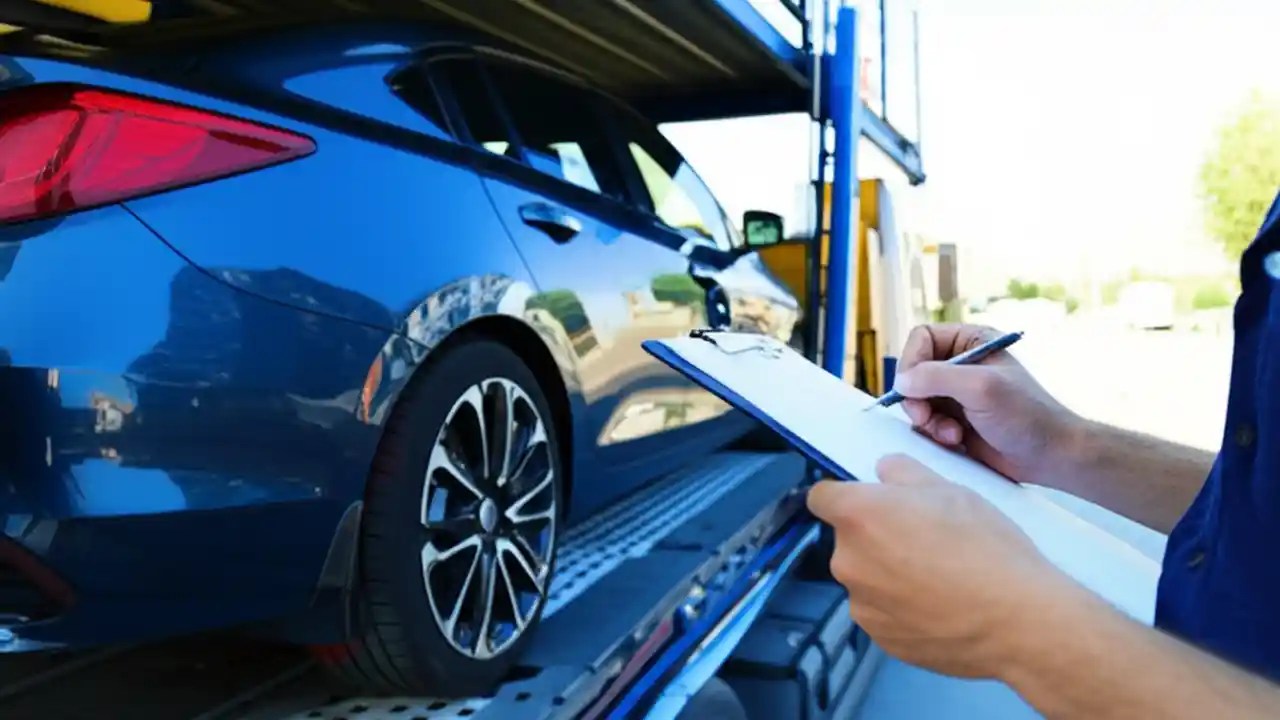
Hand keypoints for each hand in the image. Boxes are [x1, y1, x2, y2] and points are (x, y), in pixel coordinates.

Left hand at [806, 455, 1077, 678]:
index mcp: (858, 516)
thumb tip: (885, 471)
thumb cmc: (987, 550)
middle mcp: (848, 561)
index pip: (821, 497)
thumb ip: (904, 473)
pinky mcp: (880, 637)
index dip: (842, 495)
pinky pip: (882, 612)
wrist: (1018, 621)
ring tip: (939, 575)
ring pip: (866, 577)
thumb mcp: (949, 489)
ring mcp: (862, 604)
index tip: (865, 500)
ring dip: (888, 573)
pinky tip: (940, 603)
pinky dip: (901, 607)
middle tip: (923, 537)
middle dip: (876, 536)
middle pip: (848, 539)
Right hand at [894, 323, 1084, 487]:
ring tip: (953, 434)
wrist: (1050, 456)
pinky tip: (957, 441)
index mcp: (971, 342)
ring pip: (916, 400)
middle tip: (927, 418)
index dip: (911, 362)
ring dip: (928, 420)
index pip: (922, 338)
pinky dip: (934, 434)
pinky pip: (926, 422)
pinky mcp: (954, 419)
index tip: (912, 388)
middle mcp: (960, 364)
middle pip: (913, 372)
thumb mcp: (981, 388)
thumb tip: (900, 381)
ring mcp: (956, 393)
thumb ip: (936, 378)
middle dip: (917, 399)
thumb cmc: (1026, 416)